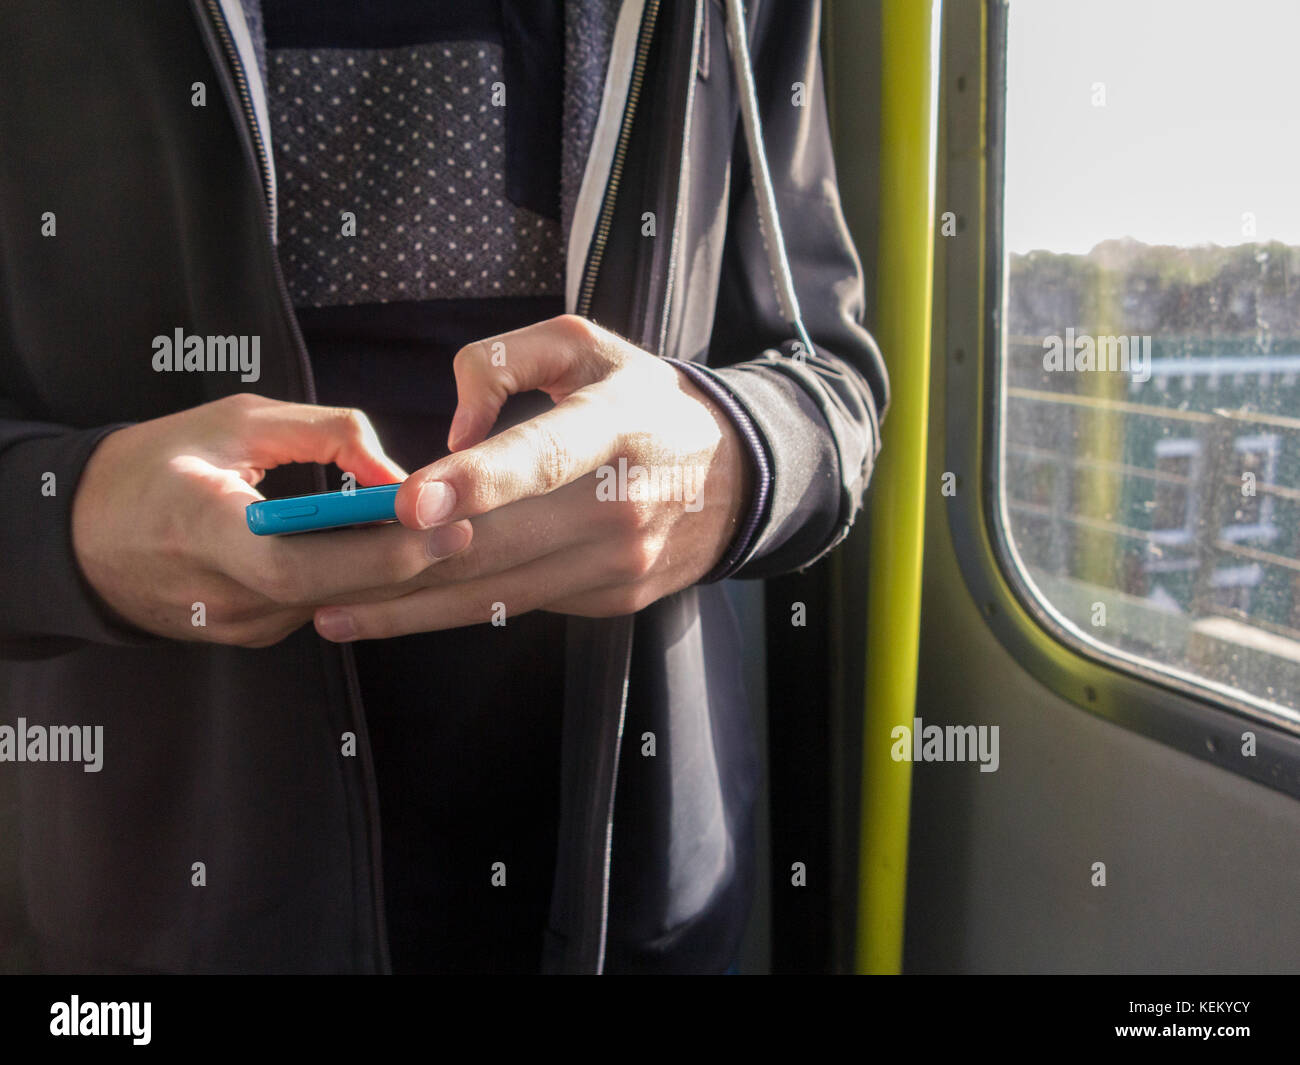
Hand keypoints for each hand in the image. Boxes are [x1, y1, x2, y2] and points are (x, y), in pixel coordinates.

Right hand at [71, 393, 472, 645]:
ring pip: (333, 603)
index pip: (299, 563)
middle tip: (463, 530)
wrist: (83, 532)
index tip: (435, 522)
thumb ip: (323, 434)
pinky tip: (387, 551)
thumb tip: (394, 471)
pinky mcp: (247, 634)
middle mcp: (216, 592)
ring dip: (388, 573)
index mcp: (198, 529)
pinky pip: (317, 607)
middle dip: (405, 562)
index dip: (374, 551)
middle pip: (332, 592)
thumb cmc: (157, 463)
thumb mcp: (234, 421)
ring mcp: (232, 624)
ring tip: (438, 534)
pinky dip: (356, 580)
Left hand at [313, 314, 751, 640]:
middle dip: (401, 561)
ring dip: (411, 607)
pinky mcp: (611, 601)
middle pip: (499, 543)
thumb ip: (503, 362)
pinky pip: (521, 607)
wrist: (736, 479)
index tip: (407, 500)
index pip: (542, 455)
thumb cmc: (644, 401)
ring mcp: (618, 564)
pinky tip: (403, 610)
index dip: (474, 480)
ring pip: (498, 594)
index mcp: (616, 423)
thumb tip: (449, 437)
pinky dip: (458, 611)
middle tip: (320, 566)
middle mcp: (620, 503)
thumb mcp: (586, 346)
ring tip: (335, 610)